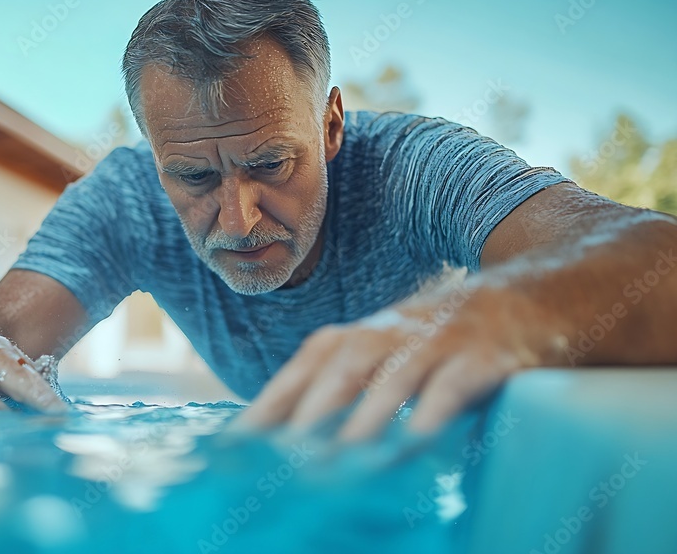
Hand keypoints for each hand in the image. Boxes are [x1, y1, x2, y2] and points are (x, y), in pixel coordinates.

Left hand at [233, 280, 567, 439]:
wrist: (531, 295)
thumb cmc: (440, 338)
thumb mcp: (385, 355)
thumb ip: (341, 390)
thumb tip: (289, 443)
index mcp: (355, 337)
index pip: (299, 373)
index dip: (266, 410)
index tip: (231, 449)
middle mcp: (387, 333)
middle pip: (337, 372)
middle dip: (306, 417)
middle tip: (277, 464)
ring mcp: (434, 340)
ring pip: (390, 379)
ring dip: (361, 422)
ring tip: (335, 466)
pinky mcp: (483, 354)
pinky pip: (453, 384)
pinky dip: (432, 411)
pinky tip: (414, 442)